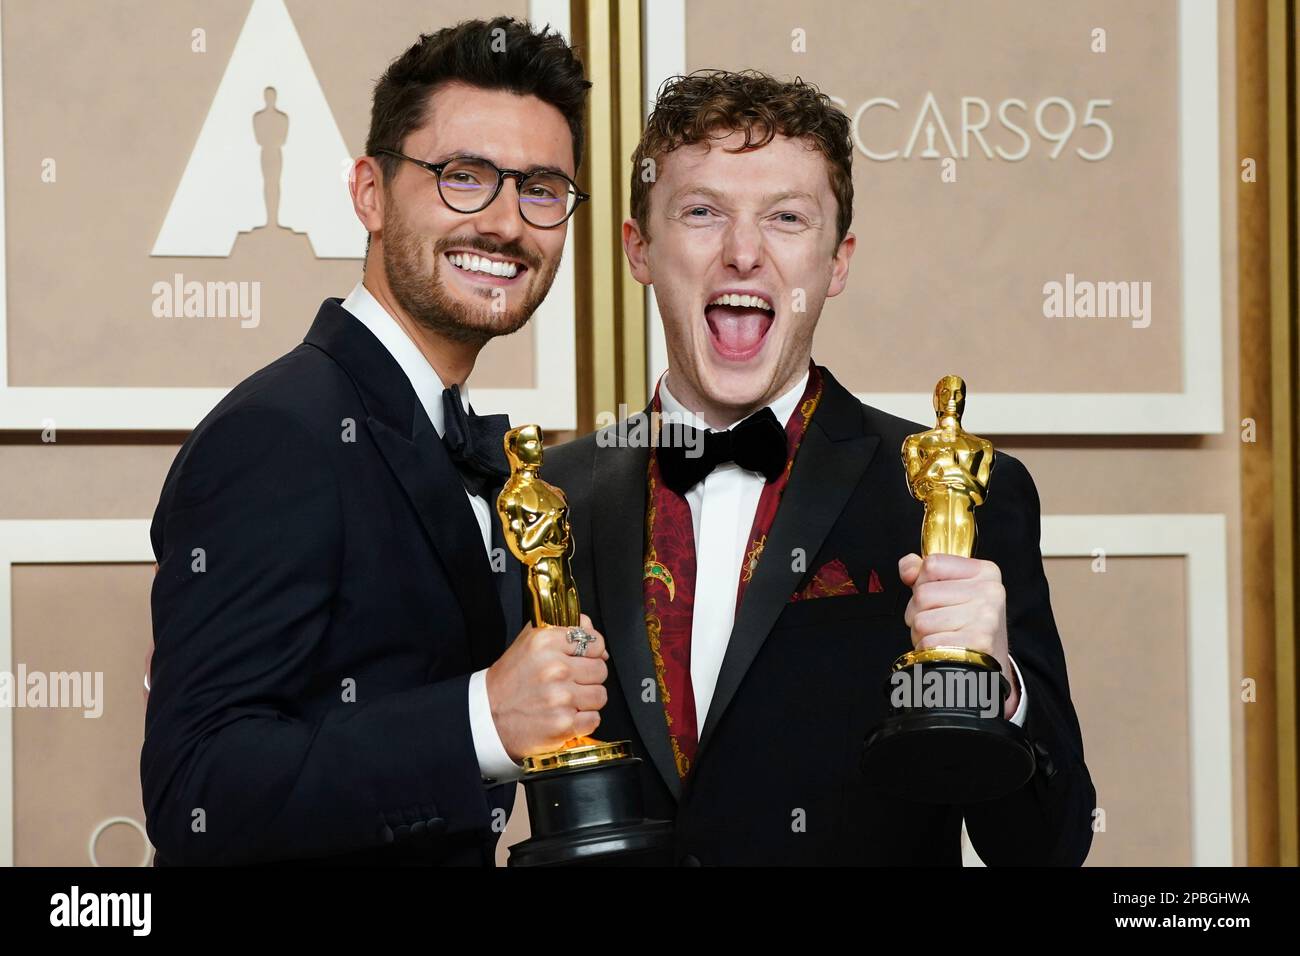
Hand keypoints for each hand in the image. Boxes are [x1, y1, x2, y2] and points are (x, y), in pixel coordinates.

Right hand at [485, 613, 609, 760]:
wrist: (488, 716)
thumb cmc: (510, 679)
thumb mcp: (530, 641)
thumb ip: (564, 628)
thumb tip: (596, 638)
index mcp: (545, 642)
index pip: (595, 642)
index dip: (592, 652)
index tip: (583, 659)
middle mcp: (554, 668)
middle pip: (600, 670)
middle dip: (589, 677)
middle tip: (570, 682)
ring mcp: (560, 697)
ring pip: (600, 695)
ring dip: (587, 700)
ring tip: (566, 700)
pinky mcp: (563, 724)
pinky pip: (594, 719)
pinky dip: (582, 721)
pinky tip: (564, 716)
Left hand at [898, 553, 1018, 718]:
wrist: (989, 663)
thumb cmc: (966, 623)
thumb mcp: (951, 589)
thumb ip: (923, 572)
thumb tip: (907, 569)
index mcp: (984, 572)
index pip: (932, 564)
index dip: (922, 582)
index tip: (936, 596)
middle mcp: (990, 592)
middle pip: (922, 594)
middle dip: (917, 613)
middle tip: (937, 623)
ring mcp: (986, 617)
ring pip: (921, 621)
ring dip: (921, 635)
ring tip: (941, 636)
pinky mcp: (978, 643)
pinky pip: (928, 644)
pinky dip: (927, 650)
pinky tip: (945, 650)